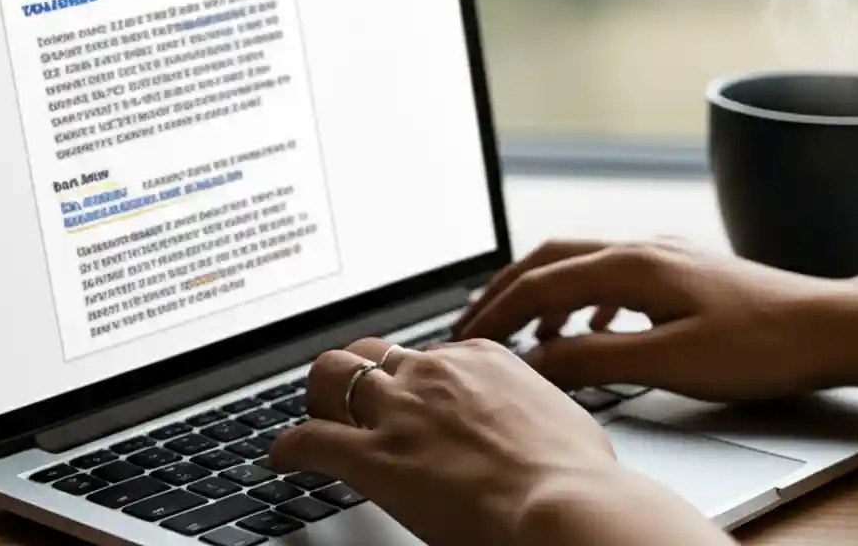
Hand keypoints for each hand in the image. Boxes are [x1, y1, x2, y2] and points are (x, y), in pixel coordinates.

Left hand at [268, 337, 617, 544]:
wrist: (565, 505)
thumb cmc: (576, 475)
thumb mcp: (559, 418)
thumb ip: (528, 410)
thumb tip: (530, 426)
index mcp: (479, 360)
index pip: (425, 354)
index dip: (409, 378)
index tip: (406, 394)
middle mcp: (433, 374)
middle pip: (369, 352)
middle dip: (353, 372)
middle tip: (348, 399)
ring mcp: (400, 411)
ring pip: (331, 377)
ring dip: (318, 398)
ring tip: (314, 417)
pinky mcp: (375, 457)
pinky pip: (311, 439)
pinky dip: (288, 447)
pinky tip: (281, 458)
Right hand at [456, 238, 857, 400]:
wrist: (832, 326)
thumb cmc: (761, 344)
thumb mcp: (668, 361)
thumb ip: (594, 359)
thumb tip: (535, 362)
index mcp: (630, 265)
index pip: (538, 286)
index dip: (495, 315)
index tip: (466, 341)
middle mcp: (640, 249)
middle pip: (548, 262)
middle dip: (504, 294)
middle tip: (473, 328)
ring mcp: (662, 257)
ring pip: (579, 266)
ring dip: (541, 297)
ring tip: (520, 334)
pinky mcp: (680, 273)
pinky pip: (611, 279)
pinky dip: (582, 303)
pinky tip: (590, 330)